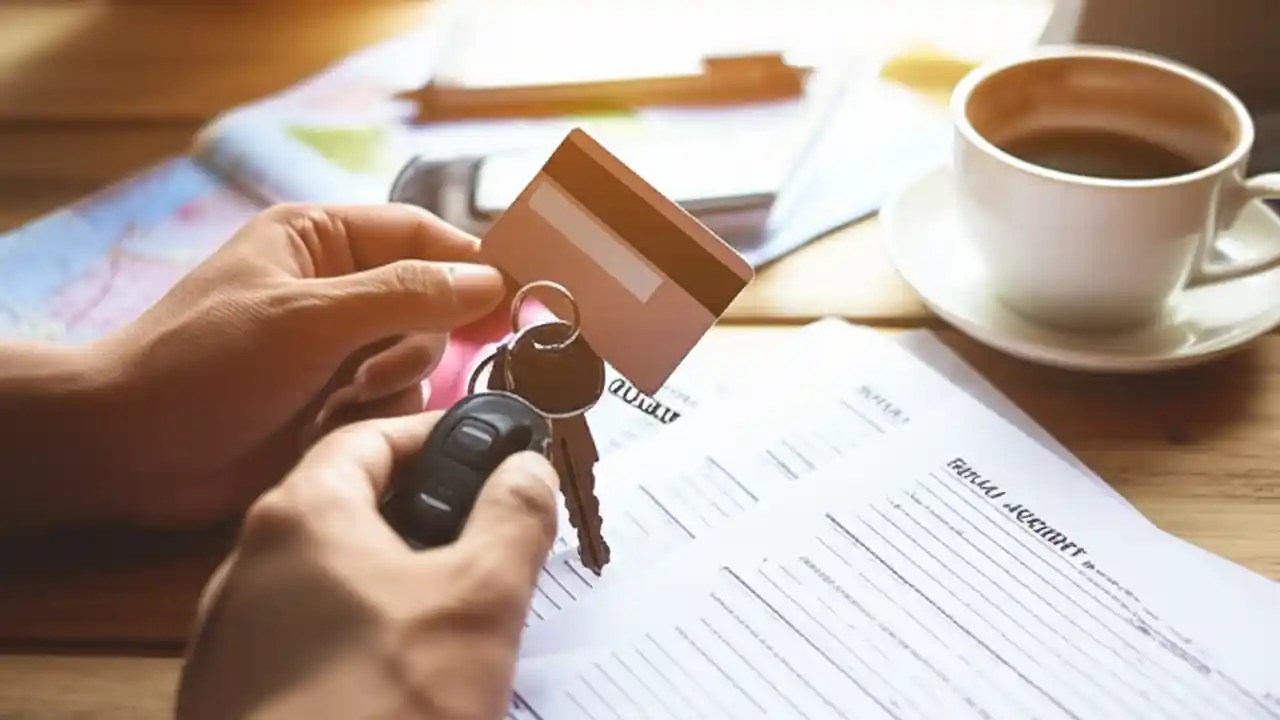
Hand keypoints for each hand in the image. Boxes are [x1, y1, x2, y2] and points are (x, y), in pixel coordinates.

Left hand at [88, 203, 505, 527]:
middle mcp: (337, 289)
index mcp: (321, 239)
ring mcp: (338, 349)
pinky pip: (396, 401)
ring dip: (393, 381)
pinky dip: (377, 415)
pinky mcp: (335, 403)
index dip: (475, 262)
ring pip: (419, 357)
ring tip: (343, 399)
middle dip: (423, 336)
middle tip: (420, 360)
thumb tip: (493, 282)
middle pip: (431, 300)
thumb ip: (407, 295)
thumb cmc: (206, 362)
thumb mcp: (310, 318)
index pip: (422, 234)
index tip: (524, 298)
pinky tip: (332, 424)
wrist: (131, 450)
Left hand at [175, 412, 559, 719]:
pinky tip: (398, 670)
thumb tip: (525, 469)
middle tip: (483, 534)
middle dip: (421, 513)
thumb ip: (512, 519)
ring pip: (324, 577)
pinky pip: (302, 637)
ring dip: (389, 577)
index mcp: (299, 518)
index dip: (432, 434)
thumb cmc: (384, 705)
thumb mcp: (480, 601)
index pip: (367, 438)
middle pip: (345, 506)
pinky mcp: (230, 695)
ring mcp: (230, 637)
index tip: (483, 448)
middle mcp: (246, 565)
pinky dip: (355, 632)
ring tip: (452, 609)